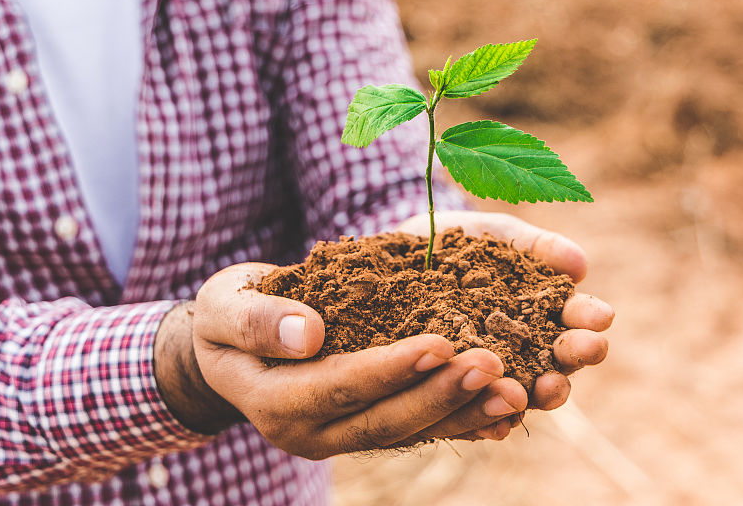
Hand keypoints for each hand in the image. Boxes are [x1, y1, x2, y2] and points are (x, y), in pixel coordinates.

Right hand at [160, 263, 531, 457]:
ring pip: (410, 432)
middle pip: (384, 420)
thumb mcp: (224, 305)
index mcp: (275, 401)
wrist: (227, 348)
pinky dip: (463, 420)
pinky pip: (419, 430)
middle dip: (442, 394)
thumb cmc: (225, 313)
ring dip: (465, 413)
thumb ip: (258, 320)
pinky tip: (508, 407)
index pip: (340, 386)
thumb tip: (307, 333)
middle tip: (494, 364)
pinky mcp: (366, 428)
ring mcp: (340, 438)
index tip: (440, 342)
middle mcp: (310, 433)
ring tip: (518, 390)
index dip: (391, 368)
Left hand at [395, 211, 614, 413]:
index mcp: (540, 316)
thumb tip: (579, 264)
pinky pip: (468, 416)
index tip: (602, 315)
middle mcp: (521, 354)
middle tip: (590, 349)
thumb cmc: (458, 245)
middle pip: (555, 364)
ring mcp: (485, 378)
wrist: (399, 258)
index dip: (588, 320)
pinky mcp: (447, 395)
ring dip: (535, 394)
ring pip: (516, 396)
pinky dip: (484, 423)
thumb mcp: (496, 237)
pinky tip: (496, 426)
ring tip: (542, 388)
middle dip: (573, 358)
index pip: (572, 322)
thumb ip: (535, 248)